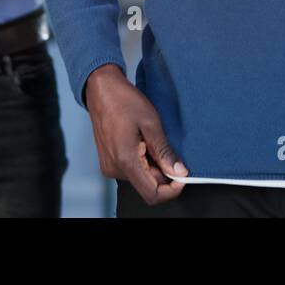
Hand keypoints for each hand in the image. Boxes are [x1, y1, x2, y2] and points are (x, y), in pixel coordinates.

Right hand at [85, 64, 187, 204]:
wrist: (101, 90)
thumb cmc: (125, 101)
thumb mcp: (151, 123)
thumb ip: (164, 151)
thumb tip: (179, 172)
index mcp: (126, 161)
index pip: (152, 194)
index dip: (171, 189)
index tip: (183, 175)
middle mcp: (115, 169)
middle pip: (148, 185)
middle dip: (164, 172)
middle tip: (168, 147)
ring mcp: (110, 166)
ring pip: (141, 177)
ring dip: (153, 164)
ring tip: (152, 139)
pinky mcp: (109, 161)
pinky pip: (132, 169)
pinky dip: (143, 160)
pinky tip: (144, 141)